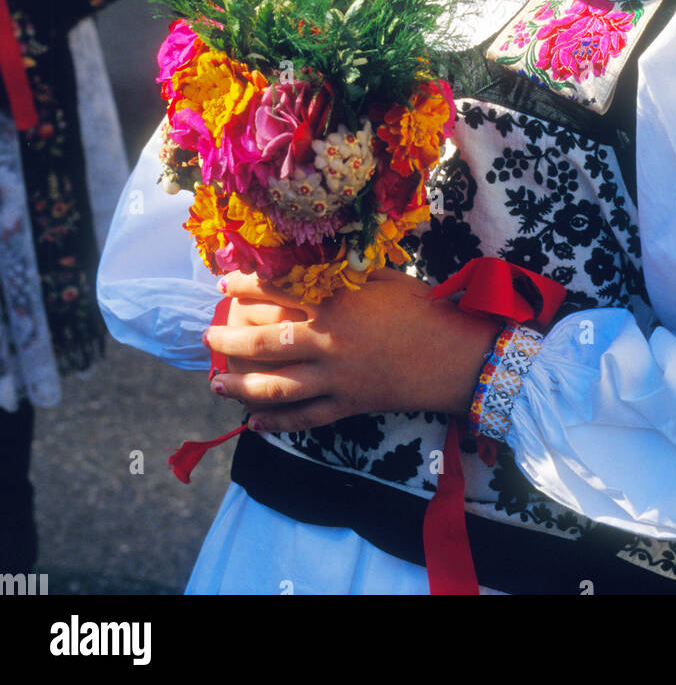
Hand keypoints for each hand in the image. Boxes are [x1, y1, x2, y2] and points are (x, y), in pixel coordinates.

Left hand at [205, 269, 501, 433]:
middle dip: (229, 340)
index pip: (277, 291)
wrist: (456, 356)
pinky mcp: (348, 405)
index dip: (245, 285)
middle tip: (208, 336)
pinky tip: (254, 424)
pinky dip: (277, 423)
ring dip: (240, 386)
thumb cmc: (425, 308)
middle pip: (264, 343)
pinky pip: (305, 418)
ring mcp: (336, 378)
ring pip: (276, 387)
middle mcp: (328, 342)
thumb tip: (312, 263)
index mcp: (336, 303)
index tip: (224, 282)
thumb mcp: (384, 278)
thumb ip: (345, 273)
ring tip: (215, 384)